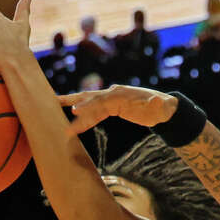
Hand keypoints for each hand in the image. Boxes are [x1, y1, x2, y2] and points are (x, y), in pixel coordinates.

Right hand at [59, 84, 177, 134]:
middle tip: (58, 106)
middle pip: (92, 98)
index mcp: (122, 95)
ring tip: (56, 107)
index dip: (89, 106)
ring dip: (74, 107)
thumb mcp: (162, 108)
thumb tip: (157, 100)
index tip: (76, 112)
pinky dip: (84, 118)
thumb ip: (159, 104)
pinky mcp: (111, 107)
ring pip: (90, 103)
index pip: (102, 100)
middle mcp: (114, 94)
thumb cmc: (162, 108)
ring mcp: (111, 99)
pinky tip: (73, 125)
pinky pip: (94, 112)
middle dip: (76, 103)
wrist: (162, 107)